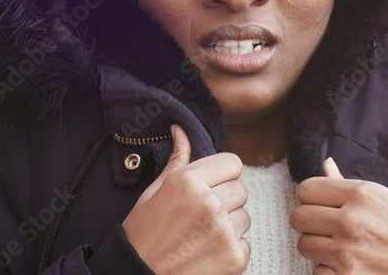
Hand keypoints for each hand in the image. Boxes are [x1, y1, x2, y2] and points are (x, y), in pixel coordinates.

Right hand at [122, 124, 250, 274]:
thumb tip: (181, 130)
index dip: (221, 174)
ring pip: (244, 215)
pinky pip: (245, 242)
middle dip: (225, 199)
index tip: (209, 186)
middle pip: (241, 189)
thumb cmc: (142, 233)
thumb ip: (177, 160)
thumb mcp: (154, 191)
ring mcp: (224, 231)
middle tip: (201, 214)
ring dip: (229, 223)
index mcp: (189, 181)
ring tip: (202, 234)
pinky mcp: (235, 257)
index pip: (233, 163)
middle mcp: (210, 203)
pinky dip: (230, 248)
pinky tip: (207, 252)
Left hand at [290, 157, 387, 273]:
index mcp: (359, 194)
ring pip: (304, 245)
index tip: (320, 205)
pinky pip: (317, 271)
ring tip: (339, 245)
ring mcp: (348, 252)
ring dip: (318, 247)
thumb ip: (346, 183)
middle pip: (298, 217)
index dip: (310, 198)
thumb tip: (325, 165)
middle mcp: (351, 220)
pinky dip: (329, 270)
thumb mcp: (381, 195)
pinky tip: (348, 264)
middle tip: (326, 226)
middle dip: (310, 222)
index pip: (305, 189)